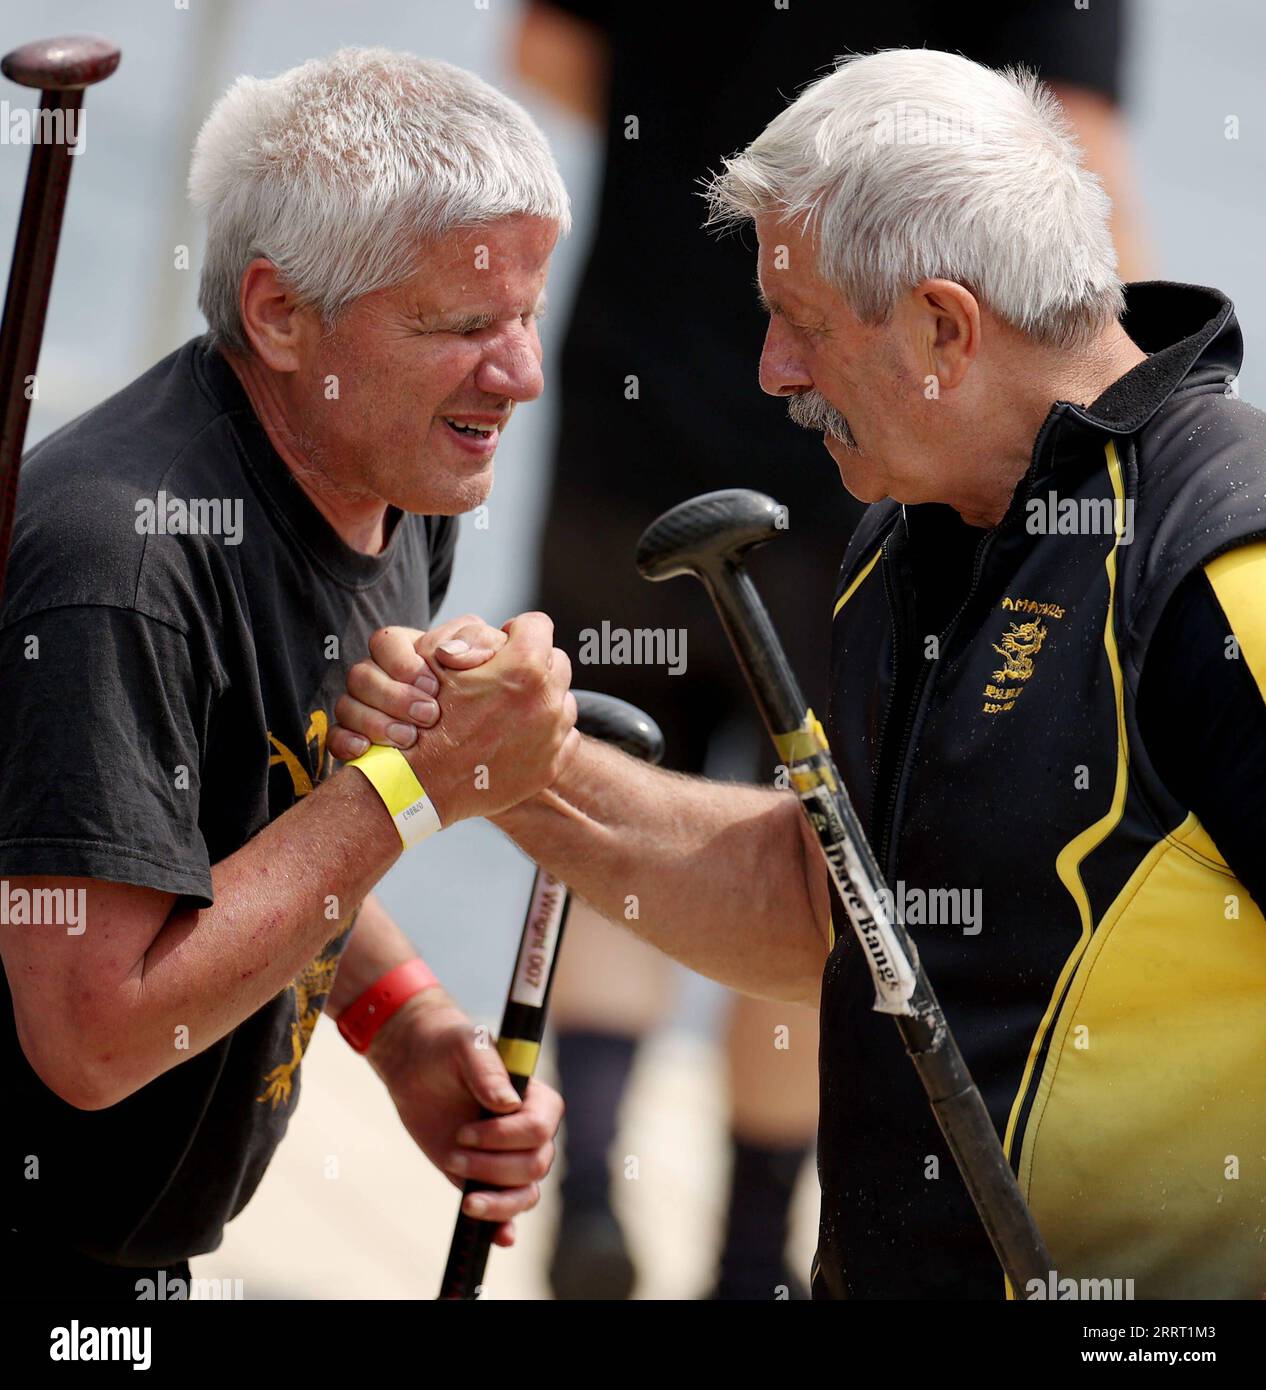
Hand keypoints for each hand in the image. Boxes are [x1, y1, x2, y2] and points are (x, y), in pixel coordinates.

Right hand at [332, 613, 578, 823]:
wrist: (422, 784)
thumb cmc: (424, 719)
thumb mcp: (438, 663)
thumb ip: (474, 639)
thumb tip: (502, 637)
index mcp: (524, 668)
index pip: (538, 625)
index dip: (517, 630)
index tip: (504, 642)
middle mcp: (547, 701)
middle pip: (557, 661)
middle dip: (534, 664)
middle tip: (506, 676)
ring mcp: (552, 736)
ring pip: (563, 699)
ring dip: (542, 698)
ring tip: (510, 709)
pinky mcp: (550, 765)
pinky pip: (564, 735)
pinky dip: (546, 732)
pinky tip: (516, 736)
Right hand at [334, 616, 508, 746]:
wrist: (487, 736)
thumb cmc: (489, 688)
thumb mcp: (493, 657)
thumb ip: (477, 642)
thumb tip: (447, 652)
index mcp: (407, 649)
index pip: (384, 641)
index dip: (403, 662)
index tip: (433, 686)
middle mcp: (380, 675)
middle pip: (361, 675)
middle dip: (393, 697)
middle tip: (428, 716)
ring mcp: (365, 707)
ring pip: (347, 706)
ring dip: (375, 722)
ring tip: (408, 739)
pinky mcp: (358, 738)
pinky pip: (336, 738)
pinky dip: (348, 744)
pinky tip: (369, 753)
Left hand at [368, 988, 563, 1244]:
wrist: (416, 1065)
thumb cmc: (446, 1047)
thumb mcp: (465, 1045)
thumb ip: (487, 1069)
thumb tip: (506, 1104)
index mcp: (534, 1097)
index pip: (539, 1128)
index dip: (504, 1137)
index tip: (466, 1130)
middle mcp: (529, 1130)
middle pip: (534, 1165)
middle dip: (491, 1166)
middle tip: (453, 1149)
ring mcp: (508, 1156)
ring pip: (525, 1193)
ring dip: (496, 1200)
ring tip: (464, 1198)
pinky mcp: (486, 1176)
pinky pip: (507, 1209)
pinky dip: (505, 1225)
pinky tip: (499, 1237)